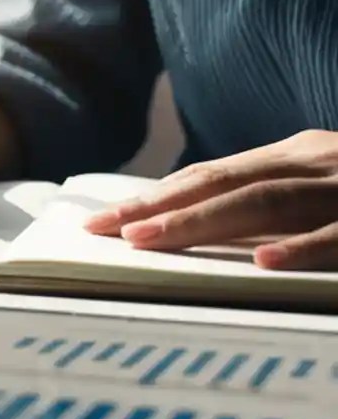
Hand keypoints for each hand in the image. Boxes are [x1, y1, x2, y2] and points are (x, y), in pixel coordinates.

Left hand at [84, 130, 337, 269]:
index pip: (212, 176)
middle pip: (224, 183)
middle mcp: (314, 163)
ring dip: (202, 220)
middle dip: (159, 206)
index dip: (155, 197)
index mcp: (295, 156)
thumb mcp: (322, 187)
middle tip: (104, 229)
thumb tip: (199, 228)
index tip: (102, 221)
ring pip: (267, 201)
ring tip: (147, 239)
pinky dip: (302, 246)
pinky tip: (263, 261)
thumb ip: (269, 201)